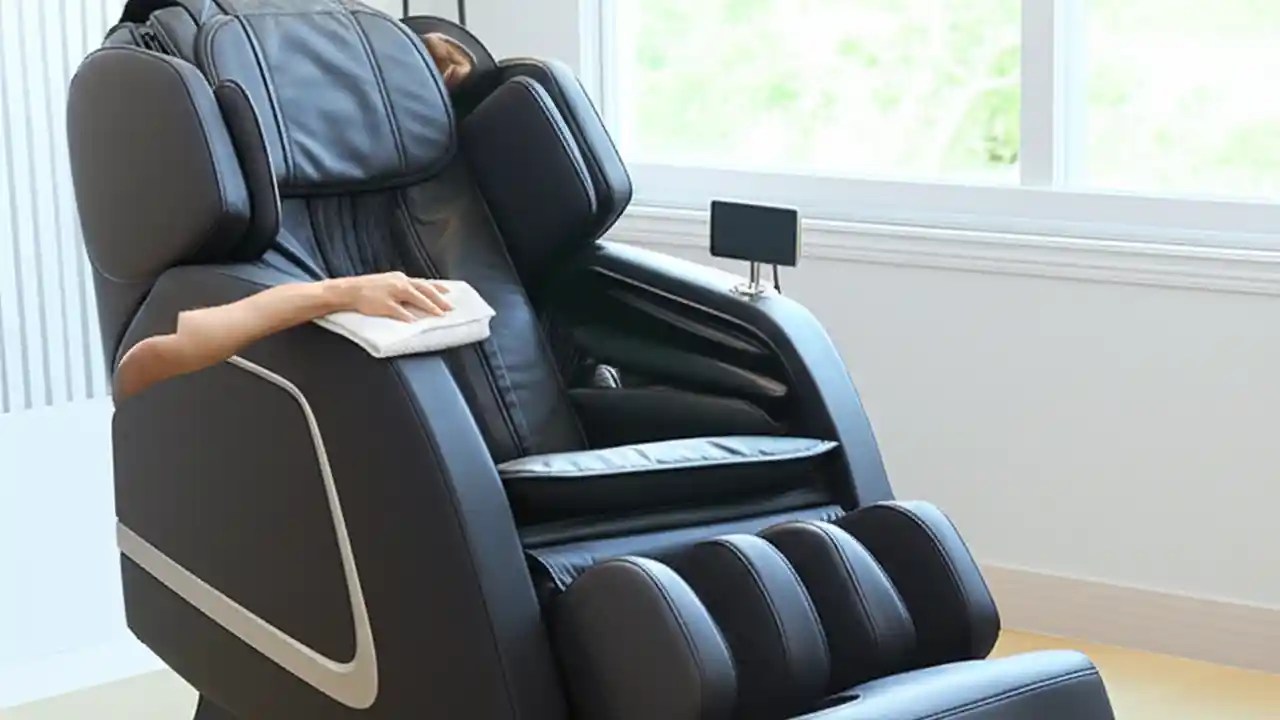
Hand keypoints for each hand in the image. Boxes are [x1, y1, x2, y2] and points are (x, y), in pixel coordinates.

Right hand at [327, 272, 453, 321]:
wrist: (348, 290)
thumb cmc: (368, 289)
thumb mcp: (388, 283)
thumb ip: (402, 289)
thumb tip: (418, 297)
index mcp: (400, 278)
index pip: (424, 282)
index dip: (438, 288)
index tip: (450, 293)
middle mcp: (399, 283)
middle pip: (424, 289)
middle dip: (439, 299)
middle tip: (450, 308)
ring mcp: (391, 293)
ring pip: (415, 298)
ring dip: (429, 306)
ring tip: (439, 315)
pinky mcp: (383, 304)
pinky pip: (399, 311)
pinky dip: (408, 316)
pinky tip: (416, 322)